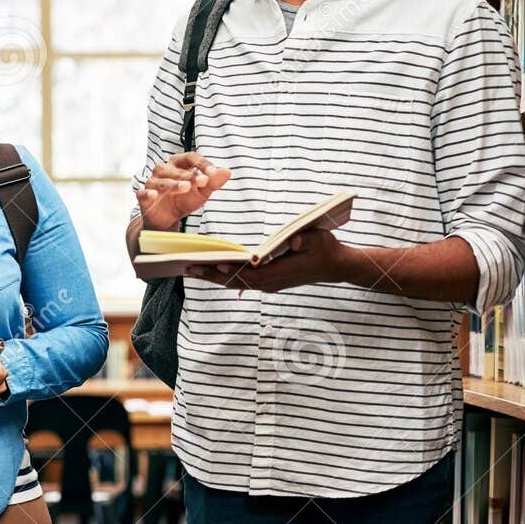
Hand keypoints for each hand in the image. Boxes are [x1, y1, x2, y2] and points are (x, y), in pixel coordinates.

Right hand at [135, 152, 230, 231]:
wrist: (169, 219)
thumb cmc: (185, 200)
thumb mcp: (203, 192)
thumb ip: (214, 182)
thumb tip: (227, 171)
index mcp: (179, 164)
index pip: (191, 157)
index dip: (202, 163)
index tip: (213, 173)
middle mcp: (164, 170)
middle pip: (176, 169)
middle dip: (189, 175)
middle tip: (202, 181)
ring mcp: (153, 183)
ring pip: (161, 181)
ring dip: (174, 184)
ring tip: (185, 187)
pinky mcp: (144, 197)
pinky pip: (143, 193)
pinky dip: (147, 194)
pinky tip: (153, 196)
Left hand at [184, 228, 341, 292]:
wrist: (336, 266)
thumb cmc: (327, 249)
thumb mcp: (319, 238)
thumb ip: (304, 239)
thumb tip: (293, 240)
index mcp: (281, 273)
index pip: (252, 275)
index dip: (234, 271)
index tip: (216, 265)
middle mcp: (271, 283)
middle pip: (237, 281)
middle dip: (212, 275)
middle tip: (188, 268)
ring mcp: (269, 285)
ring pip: (237, 283)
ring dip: (214, 277)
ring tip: (192, 270)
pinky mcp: (268, 282)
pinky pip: (242, 282)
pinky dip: (225, 277)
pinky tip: (210, 271)